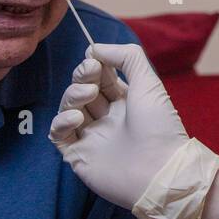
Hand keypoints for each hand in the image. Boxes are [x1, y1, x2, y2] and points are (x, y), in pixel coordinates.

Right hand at [49, 43, 190, 209]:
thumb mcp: (149, 83)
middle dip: (82, 77)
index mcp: (126, 102)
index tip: (94, 58)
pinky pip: (58, 133)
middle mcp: (107, 118)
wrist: (159, 170)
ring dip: (73, 95)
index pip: (100, 77)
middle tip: (90, 73)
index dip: (95, 65)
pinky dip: (61, 122)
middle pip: (82, 89)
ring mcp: (92, 136)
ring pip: (68, 107)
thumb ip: (127, 57)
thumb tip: (96, 48)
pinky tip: (76, 119)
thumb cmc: (159, 127)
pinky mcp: (78, 154)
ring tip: (89, 94)